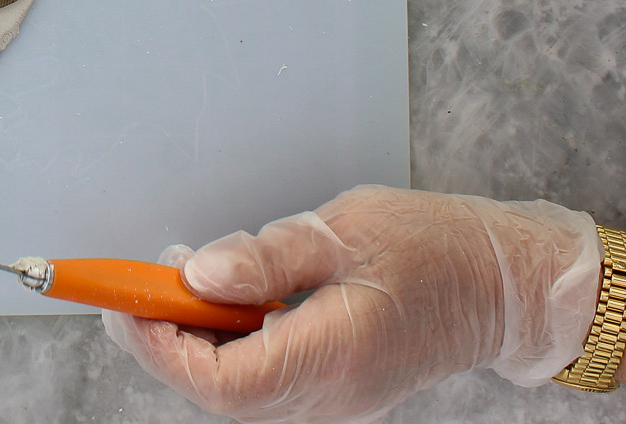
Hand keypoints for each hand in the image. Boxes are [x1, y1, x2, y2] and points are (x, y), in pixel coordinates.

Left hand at [103, 185, 600, 423]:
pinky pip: (261, 374)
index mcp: (333, 358)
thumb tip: (197, 275)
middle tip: (127, 285)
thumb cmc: (432, 246)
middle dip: (160, 340)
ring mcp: (332, 396)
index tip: (122, 300)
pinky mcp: (334, 382)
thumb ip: (267, 257)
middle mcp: (328, 394)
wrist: (502, 282)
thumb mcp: (345, 230)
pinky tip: (216, 297)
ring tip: (167, 280)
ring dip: (188, 339)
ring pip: (235, 387)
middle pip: (219, 391)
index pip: (222, 381)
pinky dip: (224, 339)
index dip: (160, 346)